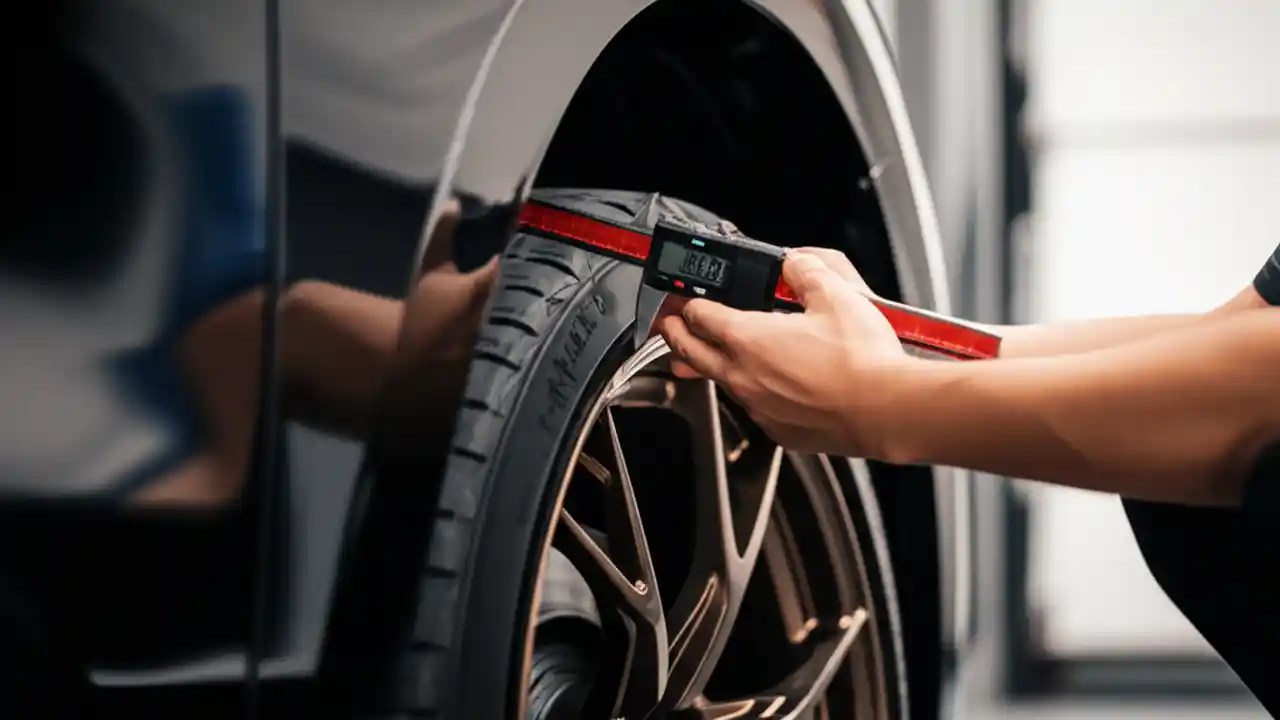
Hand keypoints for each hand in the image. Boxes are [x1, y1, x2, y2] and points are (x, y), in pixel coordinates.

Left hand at [656, 248, 909, 456]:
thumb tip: (796, 264)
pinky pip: (753, 407)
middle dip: (676, 336)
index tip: (681, 299)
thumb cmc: (862, 362)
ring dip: (710, 366)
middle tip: (668, 326)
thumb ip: (808, 274)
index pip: (700, 315)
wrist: (885, 411)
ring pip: (721, 382)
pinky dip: (751, 392)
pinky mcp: (778, 430)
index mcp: (748, 338)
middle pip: (691, 352)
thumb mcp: (836, 297)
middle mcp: (743, 375)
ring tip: (702, 358)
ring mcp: (758, 406)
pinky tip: (764, 385)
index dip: (687, 303)